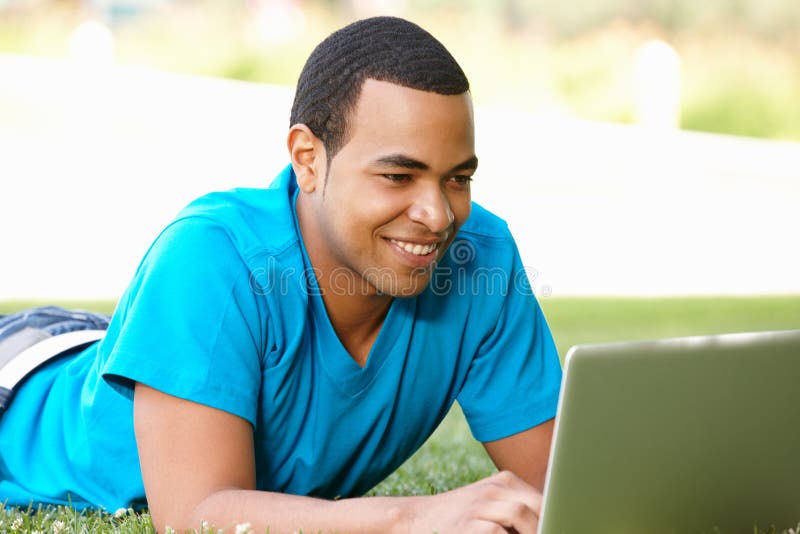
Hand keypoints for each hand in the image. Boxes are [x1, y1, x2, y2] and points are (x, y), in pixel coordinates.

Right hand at [400, 470, 541, 533]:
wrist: (416, 520)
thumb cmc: (459, 518)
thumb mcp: (488, 504)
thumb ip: (515, 508)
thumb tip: (551, 522)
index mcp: (503, 482)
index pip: (541, 497)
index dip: (555, 513)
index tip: (564, 524)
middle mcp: (492, 489)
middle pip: (536, 503)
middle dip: (547, 523)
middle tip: (553, 531)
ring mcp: (479, 505)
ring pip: (522, 514)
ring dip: (533, 531)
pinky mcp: (469, 525)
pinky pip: (499, 533)